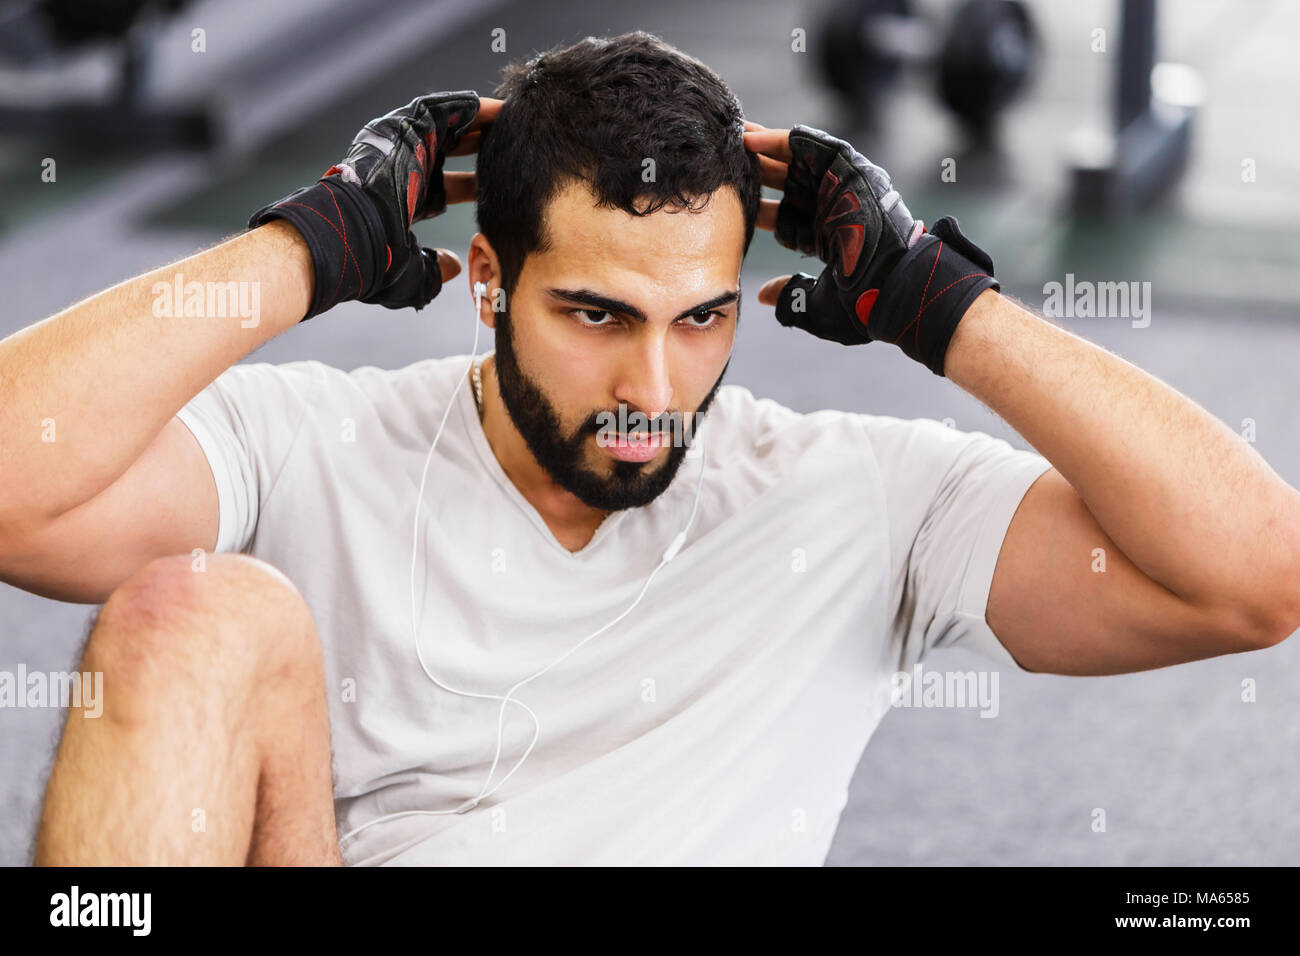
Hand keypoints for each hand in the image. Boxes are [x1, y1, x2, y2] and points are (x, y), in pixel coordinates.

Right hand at [247, 92, 502, 319]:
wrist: (349, 237)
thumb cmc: (373, 261)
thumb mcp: (412, 275)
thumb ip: (434, 271)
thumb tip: (454, 267)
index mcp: (407, 200)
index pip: (447, 188)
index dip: (474, 186)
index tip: (504, 187)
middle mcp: (405, 168)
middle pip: (451, 152)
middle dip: (482, 148)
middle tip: (513, 146)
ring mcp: (401, 146)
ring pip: (449, 125)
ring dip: (481, 123)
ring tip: (514, 120)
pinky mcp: (402, 127)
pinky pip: (442, 108)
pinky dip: (470, 108)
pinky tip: (498, 109)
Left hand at [744, 122, 997, 375]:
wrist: (894, 287)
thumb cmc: (864, 304)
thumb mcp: (818, 307)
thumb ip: (791, 299)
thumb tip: (764, 296)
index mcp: (826, 237)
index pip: (785, 218)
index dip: (756, 210)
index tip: (728, 204)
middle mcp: (832, 208)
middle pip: (786, 184)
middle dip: (755, 172)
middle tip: (721, 162)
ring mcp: (841, 186)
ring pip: (794, 160)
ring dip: (762, 148)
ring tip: (730, 138)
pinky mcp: (849, 168)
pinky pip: (810, 146)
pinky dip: (779, 140)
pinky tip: (749, 139)